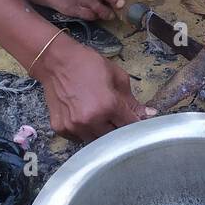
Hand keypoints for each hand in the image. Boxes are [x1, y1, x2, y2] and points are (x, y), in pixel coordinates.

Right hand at [36, 36, 153, 142]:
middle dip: (120, 129)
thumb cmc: (87, 65)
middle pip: (115, 137)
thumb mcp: (117, 77)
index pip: (130, 125)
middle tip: (118, 117)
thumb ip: (132, 100)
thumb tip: (149, 114)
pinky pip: (79, 139)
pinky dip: (86, 132)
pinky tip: (86, 119)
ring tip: (101, 117)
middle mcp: (90, 120)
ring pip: (97, 142)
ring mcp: (74, 127)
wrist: (56, 62)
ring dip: (103, 133)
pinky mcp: (61, 129)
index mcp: (108, 106)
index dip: (136, 124)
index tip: (138, 121)